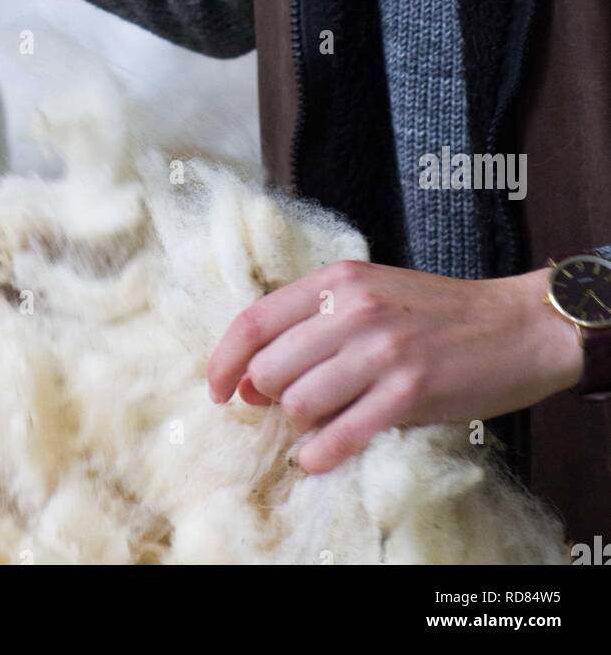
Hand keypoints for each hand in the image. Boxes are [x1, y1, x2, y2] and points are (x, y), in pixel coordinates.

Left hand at [207, 260, 583, 473]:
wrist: (516, 326)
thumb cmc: (437, 314)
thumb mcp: (371, 293)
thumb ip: (313, 323)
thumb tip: (249, 377)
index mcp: (338, 279)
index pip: (254, 320)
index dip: (224, 361)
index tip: (217, 390)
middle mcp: (353, 309)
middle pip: (269, 369)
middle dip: (267, 398)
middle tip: (284, 407)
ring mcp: (380, 351)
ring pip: (298, 404)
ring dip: (301, 425)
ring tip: (325, 420)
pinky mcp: (407, 393)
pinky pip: (338, 437)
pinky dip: (320, 455)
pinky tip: (322, 455)